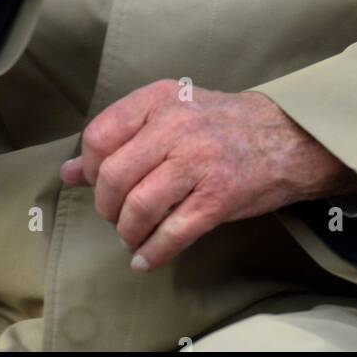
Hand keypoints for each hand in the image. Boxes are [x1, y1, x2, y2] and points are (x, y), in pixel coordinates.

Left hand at [59, 81, 356, 269]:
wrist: (288, 137)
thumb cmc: (223, 126)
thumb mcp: (171, 115)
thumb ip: (121, 139)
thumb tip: (68, 172)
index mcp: (160, 99)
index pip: (99, 136)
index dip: (90, 169)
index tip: (101, 183)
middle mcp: (177, 125)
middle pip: (113, 176)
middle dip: (107, 206)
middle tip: (118, 215)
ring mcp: (199, 160)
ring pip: (138, 206)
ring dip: (128, 232)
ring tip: (135, 235)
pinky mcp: (218, 196)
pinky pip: (172, 233)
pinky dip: (153, 252)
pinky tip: (147, 257)